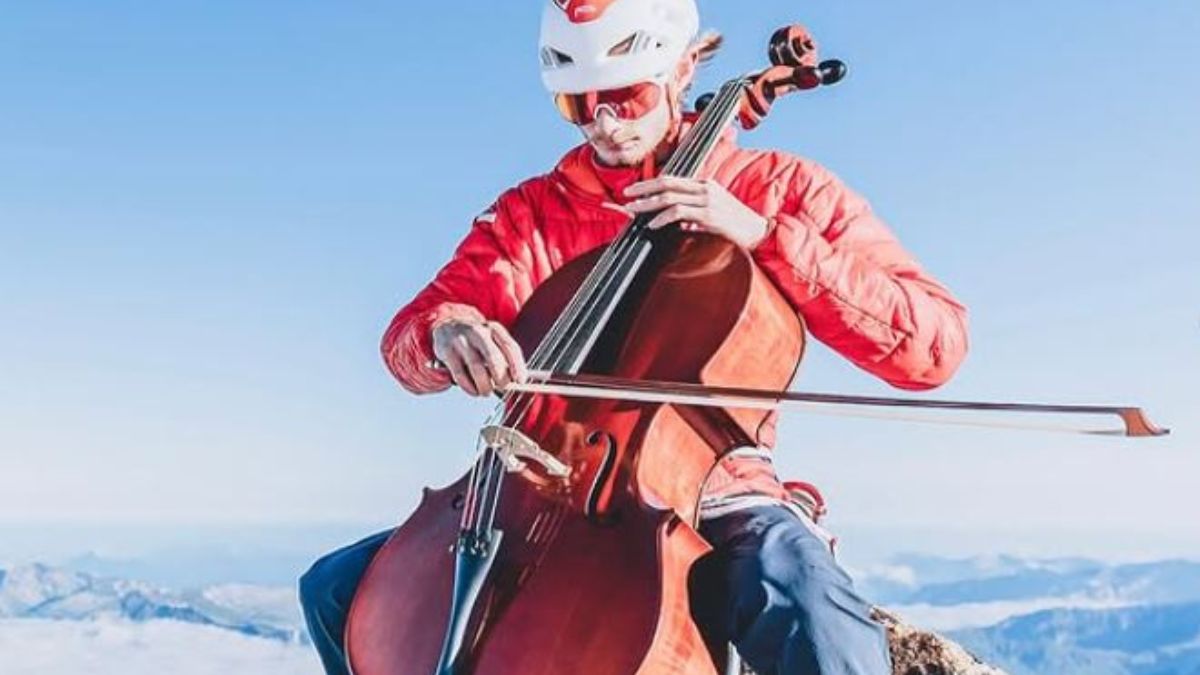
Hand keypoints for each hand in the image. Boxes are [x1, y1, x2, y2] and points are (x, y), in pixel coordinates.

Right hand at [431, 319, 527, 396]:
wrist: (447, 326)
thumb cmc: (476, 341)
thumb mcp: (492, 341)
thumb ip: (504, 358)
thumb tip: (515, 382)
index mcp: (494, 329)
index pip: (510, 347)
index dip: (517, 366)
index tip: (520, 381)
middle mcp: (478, 332)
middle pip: (493, 357)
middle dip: (500, 377)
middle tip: (503, 387)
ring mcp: (461, 341)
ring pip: (477, 368)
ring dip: (484, 385)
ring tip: (486, 391)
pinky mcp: (447, 351)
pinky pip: (460, 374)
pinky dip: (469, 387)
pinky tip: (473, 391)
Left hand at [624, 176, 769, 248]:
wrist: (759, 232)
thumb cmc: (735, 225)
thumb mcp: (712, 213)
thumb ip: (692, 211)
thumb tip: (673, 218)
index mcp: (704, 184)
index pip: (672, 180)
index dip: (650, 183)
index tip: (634, 190)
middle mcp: (705, 188)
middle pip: (667, 183)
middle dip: (643, 189)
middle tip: (626, 195)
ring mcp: (707, 200)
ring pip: (669, 197)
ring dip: (648, 204)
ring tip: (633, 211)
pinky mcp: (709, 214)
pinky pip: (679, 213)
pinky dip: (662, 218)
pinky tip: (652, 225)